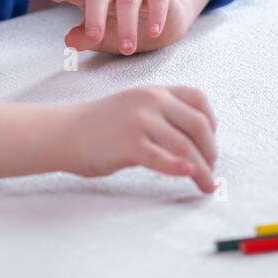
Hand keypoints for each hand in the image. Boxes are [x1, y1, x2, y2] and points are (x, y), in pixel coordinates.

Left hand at [46, 0, 190, 53]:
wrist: (160, 22)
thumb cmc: (120, 27)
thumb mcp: (101, 36)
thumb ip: (84, 37)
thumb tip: (69, 41)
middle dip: (95, 16)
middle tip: (95, 38)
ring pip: (127, 0)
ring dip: (126, 25)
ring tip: (127, 49)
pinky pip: (156, 0)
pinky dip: (155, 16)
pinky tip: (153, 32)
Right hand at [61, 86, 218, 193]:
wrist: (65, 132)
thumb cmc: (100, 125)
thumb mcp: (134, 106)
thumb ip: (161, 114)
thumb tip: (193, 140)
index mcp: (154, 91)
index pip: (198, 99)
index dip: (212, 121)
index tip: (210, 141)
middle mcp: (151, 102)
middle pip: (198, 125)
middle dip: (211, 152)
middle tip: (211, 171)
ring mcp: (140, 122)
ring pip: (185, 146)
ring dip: (202, 169)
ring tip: (207, 185)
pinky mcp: (129, 144)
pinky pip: (162, 159)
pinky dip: (179, 168)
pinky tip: (189, 175)